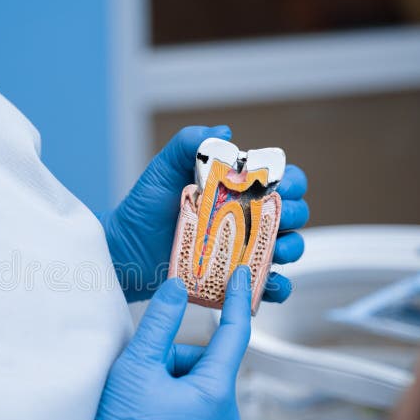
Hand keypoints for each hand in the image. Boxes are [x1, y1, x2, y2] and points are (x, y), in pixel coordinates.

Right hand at [57, 267, 252, 419]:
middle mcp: (227, 418)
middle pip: (204, 365)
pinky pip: (195, 413)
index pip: (233, 335)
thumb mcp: (138, 365)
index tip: (242, 276)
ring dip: (170, 385)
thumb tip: (178, 287)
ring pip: (197, 389)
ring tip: (140, 406)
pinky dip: (173, 407)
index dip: (236, 301)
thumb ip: (160, 321)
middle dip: (172, 361)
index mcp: (216, 393)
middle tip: (142, 378)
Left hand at [101, 126, 308, 301]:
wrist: (125, 249)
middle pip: (293, 213)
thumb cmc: (145, 208)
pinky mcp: (235, 279)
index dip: (290, 182)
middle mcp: (247, 218)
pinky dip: (277, 287)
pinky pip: (267, 286)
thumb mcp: (163, 170)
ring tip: (275, 250)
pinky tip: (268, 283)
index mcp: (238, 189)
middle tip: (280, 216)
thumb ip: (188, 143)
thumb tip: (224, 132)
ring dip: (291, 248)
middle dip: (295, 213)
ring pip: (288, 248)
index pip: (280, 181)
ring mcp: (244, 250)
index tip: (280, 186)